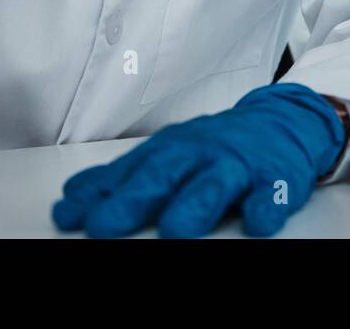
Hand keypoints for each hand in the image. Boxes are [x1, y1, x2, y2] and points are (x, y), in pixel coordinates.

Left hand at [51, 82, 345, 237]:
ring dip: (194, 205)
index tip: (68, 214)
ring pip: (214, 183)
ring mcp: (238, 164)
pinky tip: (256, 221)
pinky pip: (272, 192)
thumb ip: (123, 177)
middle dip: (133, 199)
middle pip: (164, 174)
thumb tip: (72, 196)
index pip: (128, 172)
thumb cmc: (215, 145)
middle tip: (104, 224)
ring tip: (174, 229)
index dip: (97, 194)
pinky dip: (266, 206)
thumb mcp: (167, 154)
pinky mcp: (276, 176)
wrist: (281, 121)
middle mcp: (199, 153)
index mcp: (170, 149)